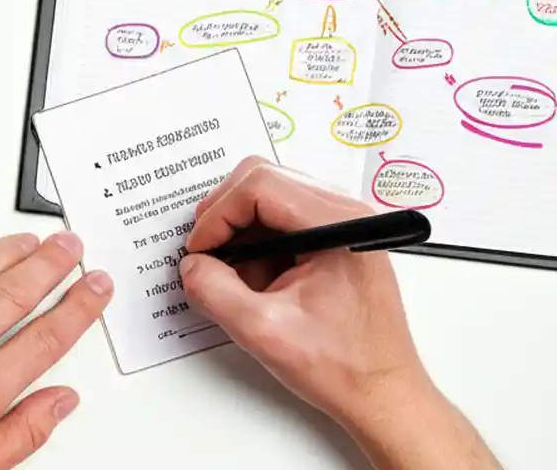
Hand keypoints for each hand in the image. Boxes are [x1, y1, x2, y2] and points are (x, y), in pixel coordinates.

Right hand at [180, 157, 497, 468]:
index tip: (200, 250)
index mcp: (338, 227)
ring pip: (270, 195)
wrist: (382, 393)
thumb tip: (191, 264)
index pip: (261, 186)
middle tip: (206, 252)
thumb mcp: (263, 332)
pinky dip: (256, 240)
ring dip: (240, 227)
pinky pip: (283, 218)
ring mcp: (342, 224)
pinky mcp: (335, 239)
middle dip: (224, 212)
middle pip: (264, 179)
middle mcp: (345, 214)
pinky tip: (255, 277)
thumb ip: (215, 292)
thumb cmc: (342, 366)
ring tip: (234, 272)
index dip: (219, 214)